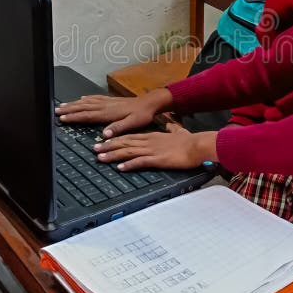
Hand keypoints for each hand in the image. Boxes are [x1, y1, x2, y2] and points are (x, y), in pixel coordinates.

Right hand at [55, 89, 171, 135]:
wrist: (150, 102)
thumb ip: (118, 128)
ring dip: (74, 103)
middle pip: (83, 107)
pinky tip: (81, 98)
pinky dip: (86, 98)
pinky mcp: (111, 100)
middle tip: (56, 111)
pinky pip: (95, 98)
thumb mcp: (132, 123)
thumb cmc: (142, 115)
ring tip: (63, 105)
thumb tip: (104, 134)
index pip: (87, 115)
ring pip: (87, 101)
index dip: (74, 117)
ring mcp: (108, 102)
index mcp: (108, 113)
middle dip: (69, 109)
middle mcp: (106, 106)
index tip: (62, 118)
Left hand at [93, 123, 217, 170]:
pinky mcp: (157, 159)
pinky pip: (140, 162)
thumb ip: (172, 128)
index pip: (130, 137)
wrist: (197, 145)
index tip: (104, 141)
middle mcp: (149, 141)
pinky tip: (120, 167)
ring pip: (128, 151)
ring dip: (113, 155)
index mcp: (152, 136)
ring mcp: (152, 150)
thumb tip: (171, 125)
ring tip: (100, 158)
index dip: (115, 139)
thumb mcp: (179, 131)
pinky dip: (129, 164)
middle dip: (108, 146)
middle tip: (94, 149)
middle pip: (124, 143)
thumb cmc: (189, 140)